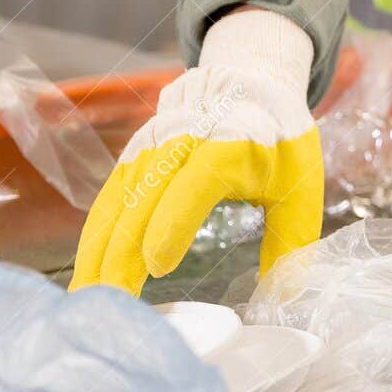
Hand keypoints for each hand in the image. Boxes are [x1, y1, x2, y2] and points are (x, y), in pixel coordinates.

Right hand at [69, 8, 322, 294]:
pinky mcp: (133, 156)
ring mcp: (151, 146)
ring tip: (91, 299)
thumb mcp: (302, 186)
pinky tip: (90, 271)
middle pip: (144, 198)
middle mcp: (183, 139)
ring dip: (99, 250)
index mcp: (230, 143)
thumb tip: (283, 295)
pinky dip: (95, 236)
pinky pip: (108, 199)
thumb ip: (292, 241)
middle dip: (124, 254)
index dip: (173, 221)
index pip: (194, 183)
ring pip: (117, 201)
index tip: (159, 265)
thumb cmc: (280, 142)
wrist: (250, 85)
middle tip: (116, 306)